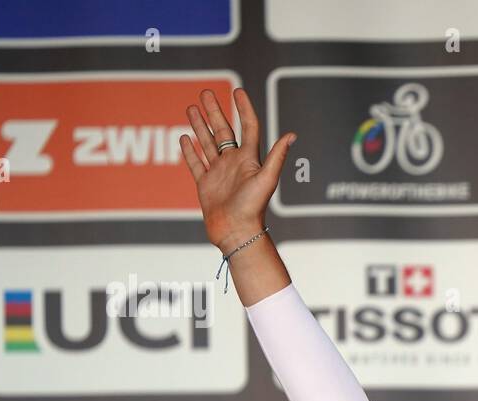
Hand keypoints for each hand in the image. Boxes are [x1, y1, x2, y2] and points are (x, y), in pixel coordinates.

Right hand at [179, 88, 295, 252]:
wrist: (236, 232)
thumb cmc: (253, 208)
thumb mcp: (267, 179)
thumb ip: (277, 156)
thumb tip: (292, 135)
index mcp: (248, 159)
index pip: (247, 127)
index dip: (243, 108)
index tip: (238, 91)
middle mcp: (233, 163)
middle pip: (222, 130)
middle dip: (214, 111)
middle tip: (205, 92)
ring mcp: (218, 173)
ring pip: (207, 143)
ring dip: (199, 125)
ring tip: (191, 107)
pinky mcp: (205, 184)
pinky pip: (195, 163)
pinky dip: (189, 150)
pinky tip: (185, 137)